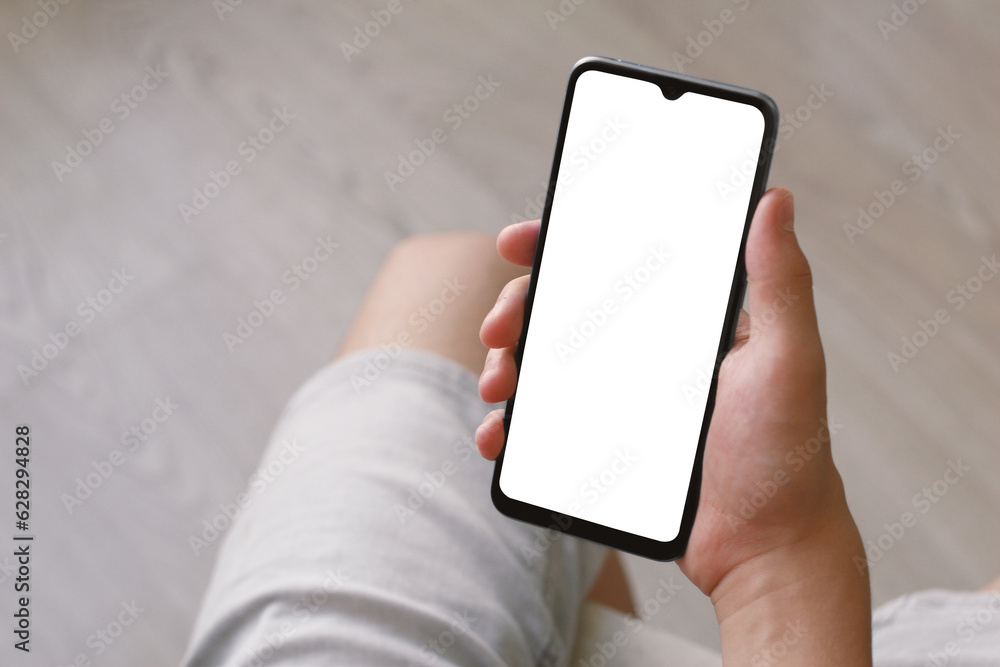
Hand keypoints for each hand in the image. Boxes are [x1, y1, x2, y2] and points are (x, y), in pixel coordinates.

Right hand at [477, 188, 870, 664]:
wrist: (765, 546)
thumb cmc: (788, 454)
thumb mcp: (789, 359)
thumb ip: (780, 281)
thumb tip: (776, 199)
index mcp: (685, 319)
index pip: (616, 260)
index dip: (562, 245)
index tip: (520, 242)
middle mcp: (647, 351)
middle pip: (564, 310)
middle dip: (518, 309)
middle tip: (497, 329)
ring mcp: (620, 398)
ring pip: (546, 364)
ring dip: (507, 363)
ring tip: (496, 385)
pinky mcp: (603, 444)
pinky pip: (544, 424)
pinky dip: (513, 425)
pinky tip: (498, 434)